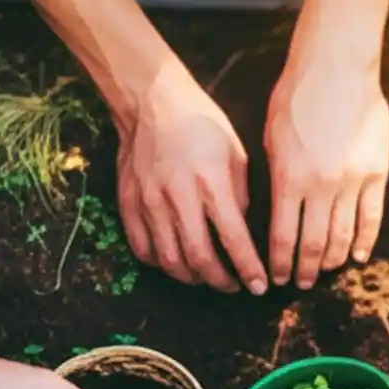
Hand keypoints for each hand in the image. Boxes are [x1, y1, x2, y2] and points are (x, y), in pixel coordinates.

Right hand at [116, 61, 266, 293]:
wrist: (152, 102)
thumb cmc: (200, 124)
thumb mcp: (235, 154)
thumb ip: (240, 196)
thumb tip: (241, 232)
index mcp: (210, 183)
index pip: (233, 239)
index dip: (248, 269)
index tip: (260, 286)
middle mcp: (177, 197)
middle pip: (199, 259)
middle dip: (221, 281)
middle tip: (235, 286)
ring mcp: (149, 203)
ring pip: (170, 260)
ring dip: (193, 277)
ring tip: (208, 277)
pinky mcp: (128, 204)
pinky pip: (143, 249)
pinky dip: (162, 264)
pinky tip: (176, 262)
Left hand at [264, 63, 388, 288]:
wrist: (336, 67)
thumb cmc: (296, 96)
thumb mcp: (271, 138)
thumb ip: (277, 178)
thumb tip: (278, 211)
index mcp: (288, 179)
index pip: (282, 238)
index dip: (279, 264)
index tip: (275, 279)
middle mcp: (321, 187)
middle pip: (313, 245)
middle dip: (304, 270)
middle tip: (300, 283)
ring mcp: (352, 181)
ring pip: (342, 236)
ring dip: (331, 260)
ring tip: (324, 271)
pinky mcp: (376, 173)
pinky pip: (371, 217)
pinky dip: (363, 241)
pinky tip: (355, 256)